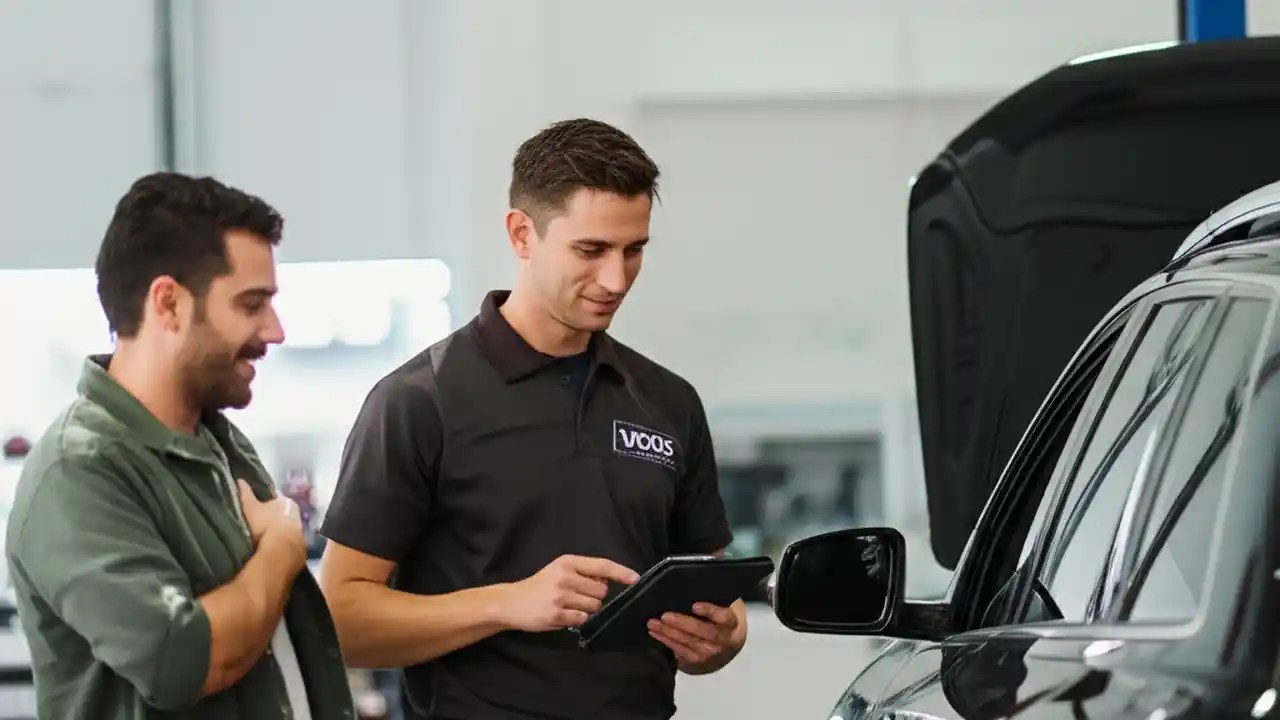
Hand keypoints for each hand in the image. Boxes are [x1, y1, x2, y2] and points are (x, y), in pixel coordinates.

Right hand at [237, 479, 304, 557]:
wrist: (280, 552)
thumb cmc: (264, 525)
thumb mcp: (250, 507)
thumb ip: (245, 493)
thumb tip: (240, 480)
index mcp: (287, 502)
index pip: (275, 497)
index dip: (264, 501)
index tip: (254, 505)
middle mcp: (297, 515)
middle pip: (282, 514)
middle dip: (272, 517)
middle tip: (258, 523)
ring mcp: (300, 533)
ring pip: (286, 529)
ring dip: (277, 532)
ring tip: (262, 538)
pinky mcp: (300, 550)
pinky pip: (288, 544)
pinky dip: (280, 545)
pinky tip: (271, 550)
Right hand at [498, 555, 639, 632]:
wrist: (511, 602)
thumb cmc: (539, 585)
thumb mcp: (559, 570)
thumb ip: (582, 572)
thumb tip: (607, 580)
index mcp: (568, 562)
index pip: (602, 566)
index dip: (621, 572)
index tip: (635, 578)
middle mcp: (566, 577)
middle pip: (601, 591)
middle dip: (594, 597)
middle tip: (575, 597)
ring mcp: (561, 596)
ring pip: (594, 607)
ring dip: (585, 610)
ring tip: (567, 606)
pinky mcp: (556, 614)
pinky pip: (582, 619)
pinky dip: (576, 620)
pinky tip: (562, 615)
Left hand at [648, 602, 742, 671]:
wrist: (728, 644)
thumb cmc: (721, 618)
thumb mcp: (723, 605)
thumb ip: (711, 595)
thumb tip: (684, 582)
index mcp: (731, 623)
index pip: (724, 617)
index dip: (710, 611)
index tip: (694, 605)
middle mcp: (723, 641)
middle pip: (703, 632)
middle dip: (683, 624)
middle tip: (665, 615)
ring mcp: (710, 653)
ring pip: (689, 642)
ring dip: (669, 633)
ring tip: (653, 623)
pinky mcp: (697, 661)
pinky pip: (680, 651)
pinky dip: (666, 641)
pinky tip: (655, 633)